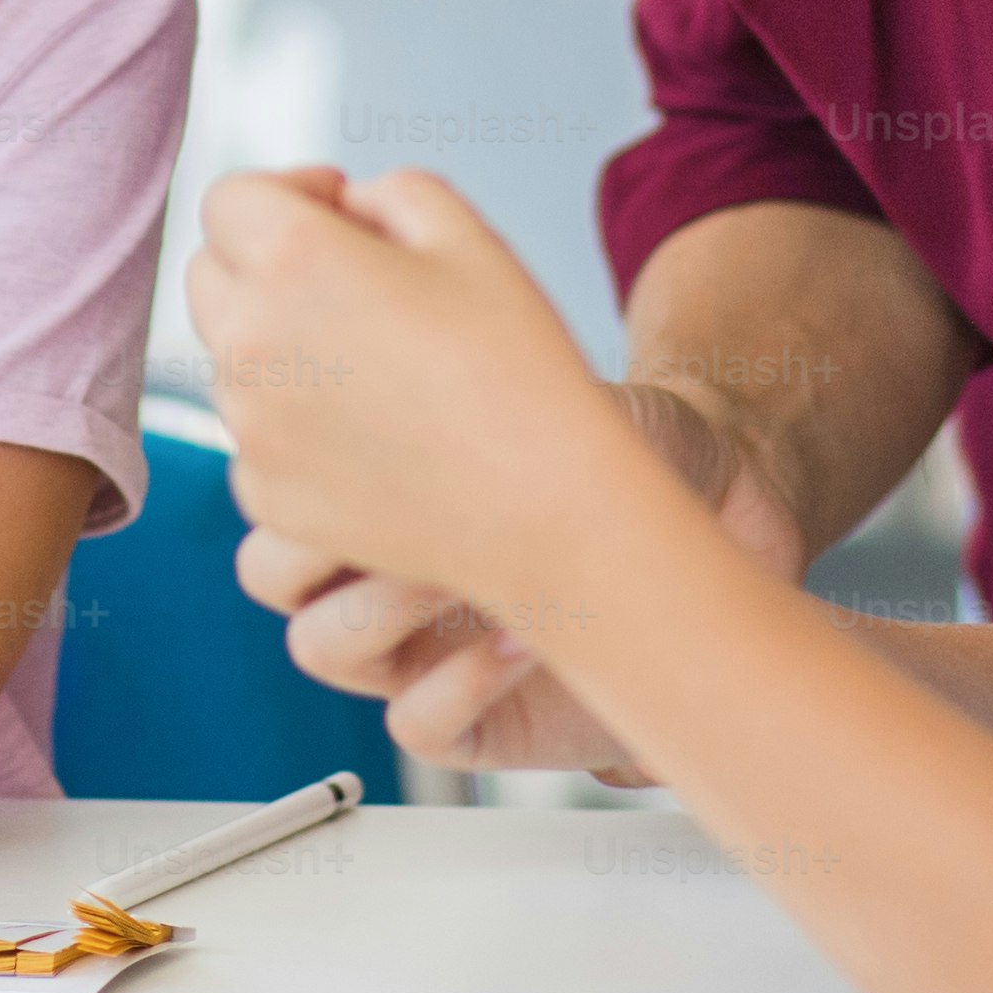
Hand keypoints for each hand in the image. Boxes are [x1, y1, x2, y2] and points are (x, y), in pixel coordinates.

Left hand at [190, 165, 660, 619]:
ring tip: (375, 367)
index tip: (341, 216)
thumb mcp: (467, 233)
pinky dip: (291, 426)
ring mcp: (249, 428)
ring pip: (230, 359)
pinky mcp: (266, 494)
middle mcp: (249, 342)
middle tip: (350, 285)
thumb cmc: (516, 362)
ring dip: (278, 345)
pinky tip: (371, 434)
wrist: (546, 505)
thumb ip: (388, 191)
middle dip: (264, 263)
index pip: (229, 200)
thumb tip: (347, 210)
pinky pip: (252, 439)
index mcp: (292, 259)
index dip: (289, 193)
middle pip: (211, 275)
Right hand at [237, 382, 788, 776]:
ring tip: (458, 573)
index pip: (270, 479)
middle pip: (270, 571)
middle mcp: (388, 563)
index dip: (285, 462)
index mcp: (383, 480)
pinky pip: (415, 724)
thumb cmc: (625, 435)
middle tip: (399, 515)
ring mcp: (423, 644)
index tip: (345, 432)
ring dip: (376, 610)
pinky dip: (450, 686)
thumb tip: (369, 268)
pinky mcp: (480, 719)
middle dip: (316, 542)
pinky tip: (515, 642)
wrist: (722, 496)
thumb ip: (449, 343)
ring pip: (323, 647)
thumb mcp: (537, 366)